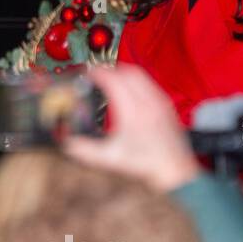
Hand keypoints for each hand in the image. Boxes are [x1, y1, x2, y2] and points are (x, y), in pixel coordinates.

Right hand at [61, 64, 201, 191]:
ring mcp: (160, 103)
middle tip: (96, 74)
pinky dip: (135, 80)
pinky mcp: (166, 106)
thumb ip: (85, 151)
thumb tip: (68, 144)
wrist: (174, 172)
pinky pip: (149, 83)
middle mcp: (149, 103)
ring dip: (122, 72)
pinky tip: (128, 90)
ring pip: (140, 75)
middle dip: (109, 69)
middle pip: (127, 72)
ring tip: (110, 78)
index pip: (114, 80)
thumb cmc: (147, 166)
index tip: (88, 74)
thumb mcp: (110, 159)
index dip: (98, 73)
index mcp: (133, 112)